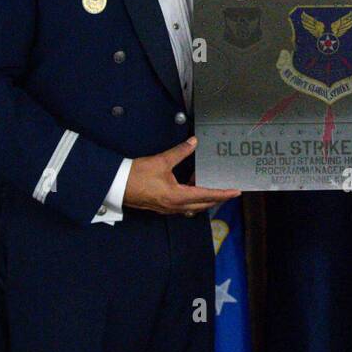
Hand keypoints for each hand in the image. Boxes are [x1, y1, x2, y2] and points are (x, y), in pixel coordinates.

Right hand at [123, 137, 240, 214]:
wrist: (116, 185)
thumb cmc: (136, 175)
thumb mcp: (161, 161)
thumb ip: (180, 152)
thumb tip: (193, 142)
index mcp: (177, 197)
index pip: (207, 195)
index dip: (223, 193)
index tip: (236, 192)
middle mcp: (175, 206)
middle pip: (203, 204)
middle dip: (216, 197)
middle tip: (227, 190)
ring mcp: (168, 208)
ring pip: (193, 206)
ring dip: (202, 197)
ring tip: (207, 183)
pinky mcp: (161, 207)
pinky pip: (182, 205)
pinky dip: (191, 197)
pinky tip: (189, 186)